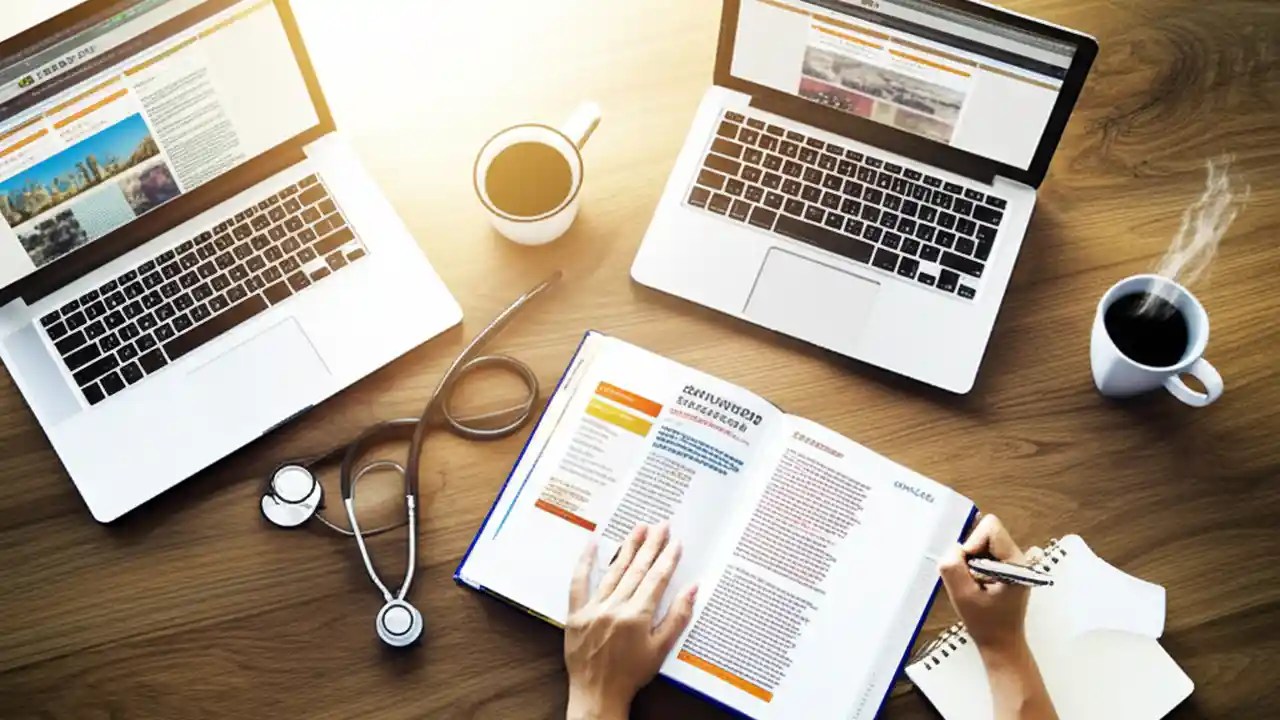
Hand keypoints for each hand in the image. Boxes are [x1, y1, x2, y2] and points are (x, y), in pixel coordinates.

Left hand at [565, 522, 697, 719]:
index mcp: (637, 617)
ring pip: (614, 572)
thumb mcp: (661, 649)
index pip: (657, 579)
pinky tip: (594, 543)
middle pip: (637, 570)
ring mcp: (593, 609)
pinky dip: (586, 562)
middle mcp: (615, 608)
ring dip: (627, 548)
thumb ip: (677, 617)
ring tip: (638, 528)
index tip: (676, 542)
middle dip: (651, 545)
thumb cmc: (632, 675)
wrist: (598, 695)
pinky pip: (579, 582)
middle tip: (661, 525)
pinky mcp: (576, 614)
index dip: (668, 559)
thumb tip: (693, 589)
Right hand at [938, 514, 1034, 655]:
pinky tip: (977, 585)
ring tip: (975, 584)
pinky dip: (975, 565)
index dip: (973, 543)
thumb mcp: (962, 596)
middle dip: (971, 552)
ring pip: (983, 542)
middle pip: (987, 532)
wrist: (1001, 644)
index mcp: (1014, 563)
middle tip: (971, 578)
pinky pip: (984, 553)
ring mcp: (1013, 563)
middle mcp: (1018, 558)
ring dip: (972, 560)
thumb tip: (954, 548)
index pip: (990, 527)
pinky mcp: (1006, 568)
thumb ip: (953, 566)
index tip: (969, 568)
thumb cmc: (986, 624)